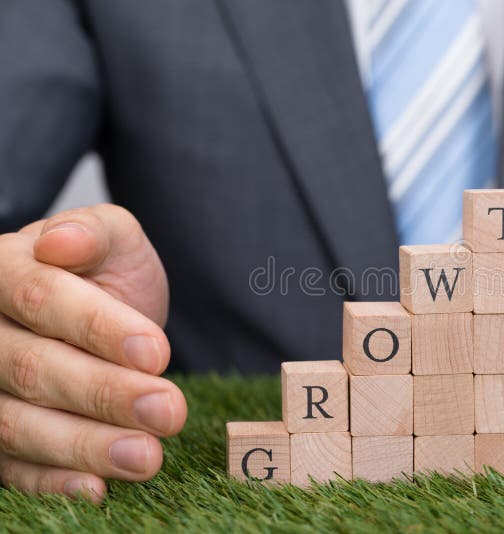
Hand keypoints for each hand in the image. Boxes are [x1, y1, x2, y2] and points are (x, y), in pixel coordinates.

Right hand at [0, 204, 186, 501]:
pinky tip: (97, 488)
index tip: (157, 353)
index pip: (44, 298)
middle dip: (105, 393)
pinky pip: (11, 467)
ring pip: (17, 423)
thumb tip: (62, 242)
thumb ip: (94, 234)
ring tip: (146, 457)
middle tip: (168, 411)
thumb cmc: (103, 271)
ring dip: (85, 445)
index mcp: (5, 272)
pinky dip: (52, 482)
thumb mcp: (114, 238)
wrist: (96, 307)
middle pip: (32, 368)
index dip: (99, 328)